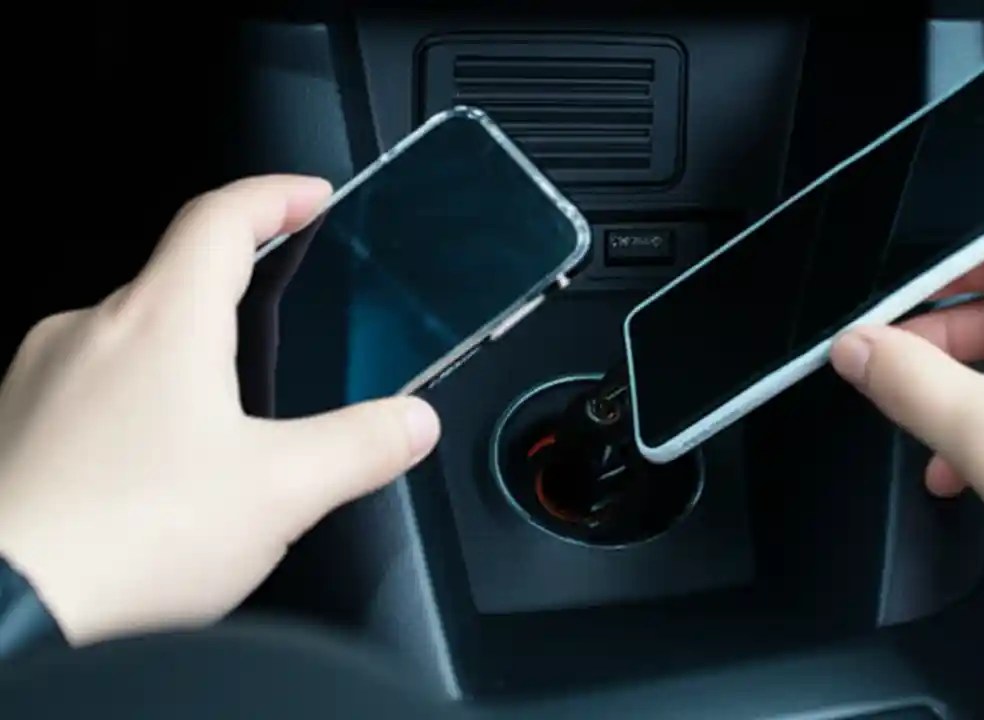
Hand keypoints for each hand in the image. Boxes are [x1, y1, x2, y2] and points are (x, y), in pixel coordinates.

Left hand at [0, 176, 440, 644]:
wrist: (0, 620)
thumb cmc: (125, 542)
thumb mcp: (281, 492)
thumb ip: (361, 447)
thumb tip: (410, 422)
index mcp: (163, 324)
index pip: (220, 218)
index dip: (274, 197)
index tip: (308, 196)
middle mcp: (90, 332)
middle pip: (173, 277)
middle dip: (234, 287)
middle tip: (280, 314)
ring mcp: (38, 379)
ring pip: (128, 337)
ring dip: (179, 355)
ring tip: (221, 421)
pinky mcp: (11, 429)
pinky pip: (85, 389)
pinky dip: (131, 405)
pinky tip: (153, 470)